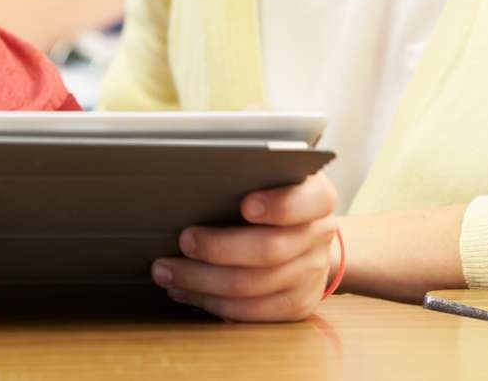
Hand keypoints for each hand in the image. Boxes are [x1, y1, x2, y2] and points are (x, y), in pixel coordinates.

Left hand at [152, 172, 338, 320]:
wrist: (303, 235)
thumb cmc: (270, 196)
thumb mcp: (268, 177)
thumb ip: (244, 176)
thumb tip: (191, 180)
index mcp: (317, 198)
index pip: (310, 200)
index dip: (279, 206)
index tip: (246, 206)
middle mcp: (319, 236)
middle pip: (270, 250)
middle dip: (219, 248)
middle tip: (183, 241)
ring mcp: (311, 274)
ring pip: (253, 286)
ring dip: (203, 281)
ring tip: (167, 272)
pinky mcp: (297, 304)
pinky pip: (252, 312)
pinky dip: (213, 302)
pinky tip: (185, 291)